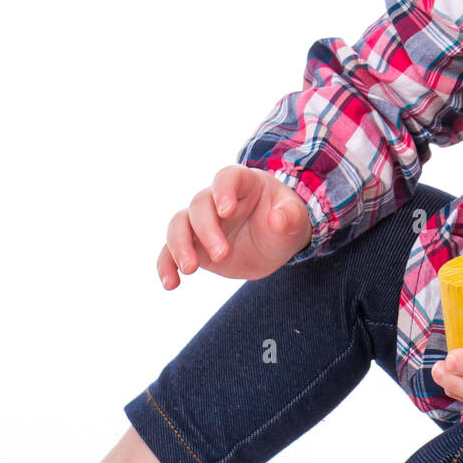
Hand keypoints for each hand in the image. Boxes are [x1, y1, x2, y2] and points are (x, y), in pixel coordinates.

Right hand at [158, 164, 314, 285]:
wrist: (275, 242)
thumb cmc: (285, 221)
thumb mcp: (295, 218)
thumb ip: (290, 216)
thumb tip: (277, 219)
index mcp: (243, 183)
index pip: (226, 178)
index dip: (223, 191)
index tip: (227, 210)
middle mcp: (216, 199)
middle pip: (199, 204)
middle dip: (207, 229)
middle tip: (222, 254)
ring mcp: (201, 222)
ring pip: (178, 224)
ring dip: (179, 245)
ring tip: (190, 269)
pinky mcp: (192, 245)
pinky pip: (170, 251)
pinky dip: (166, 265)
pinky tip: (171, 284)